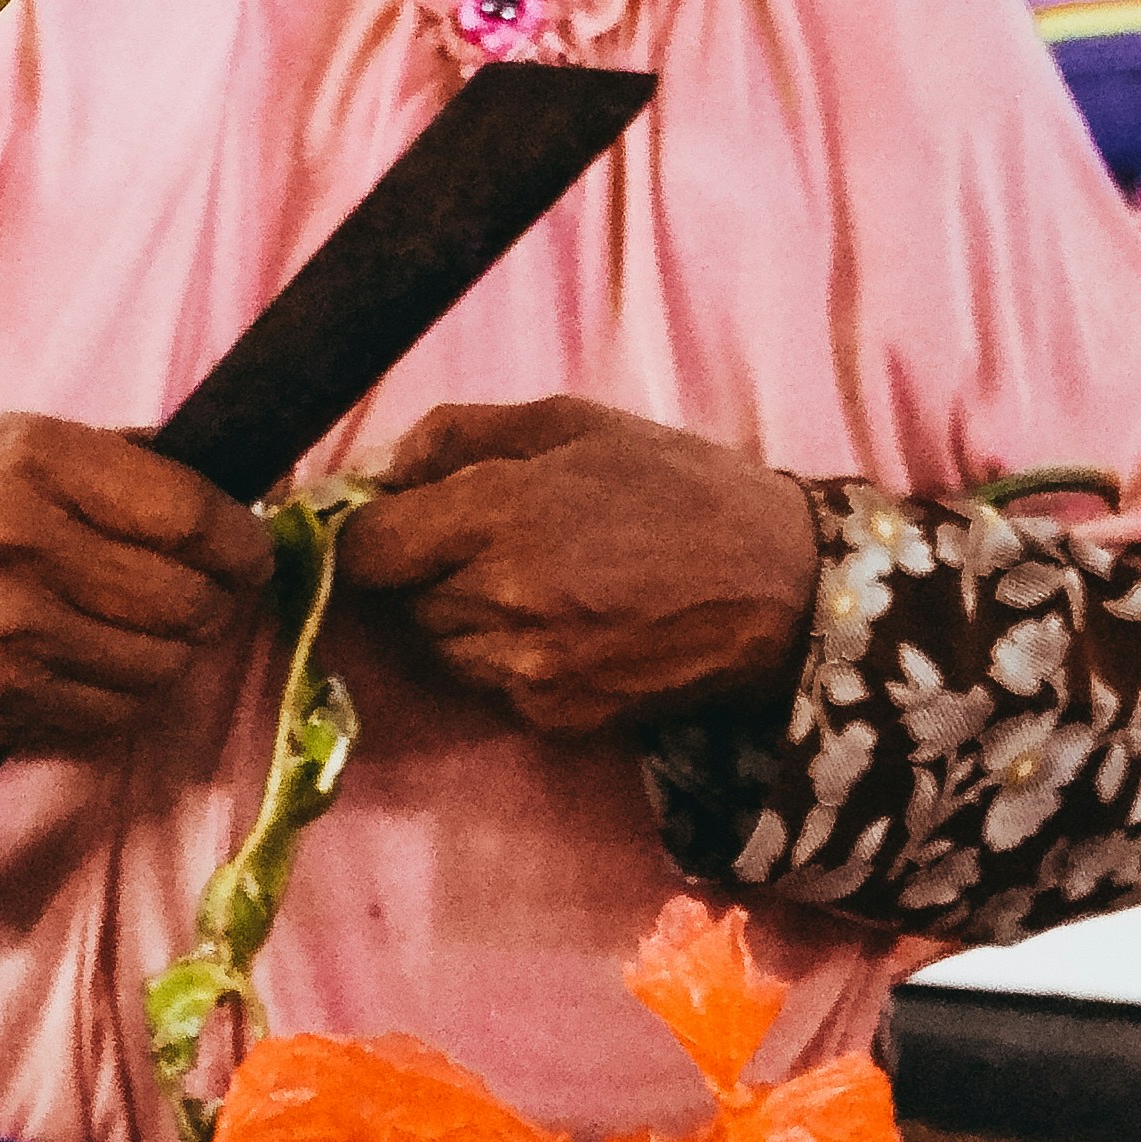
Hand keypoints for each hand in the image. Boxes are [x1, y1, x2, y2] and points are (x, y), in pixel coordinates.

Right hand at [0, 411, 273, 761]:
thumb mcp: (5, 436)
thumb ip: (113, 457)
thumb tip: (222, 479)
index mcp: (31, 460)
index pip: (189, 516)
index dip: (241, 539)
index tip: (249, 545)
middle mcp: (22, 548)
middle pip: (186, 600)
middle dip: (217, 598)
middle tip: (211, 587)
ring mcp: (7, 638)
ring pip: (161, 667)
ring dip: (176, 650)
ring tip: (153, 623)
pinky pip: (111, 716)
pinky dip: (126, 694)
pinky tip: (100, 659)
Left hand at [334, 394, 818, 735]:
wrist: (778, 589)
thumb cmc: (676, 486)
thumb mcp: (569, 422)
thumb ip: (461, 436)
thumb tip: (385, 470)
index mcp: (500, 516)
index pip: (366, 550)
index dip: (362, 532)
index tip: (381, 517)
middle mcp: (501, 601)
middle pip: (394, 600)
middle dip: (412, 569)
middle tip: (462, 537)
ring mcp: (526, 670)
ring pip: (434, 645)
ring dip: (449, 612)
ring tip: (515, 575)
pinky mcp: (553, 718)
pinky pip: (484, 683)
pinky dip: (496, 653)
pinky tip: (550, 618)